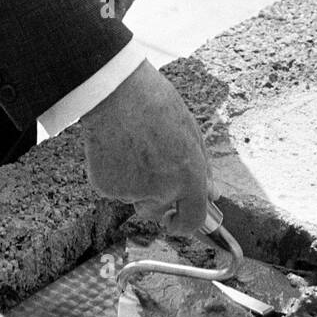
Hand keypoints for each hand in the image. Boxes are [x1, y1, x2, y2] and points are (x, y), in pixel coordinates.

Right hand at [80, 60, 211, 234]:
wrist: (116, 91)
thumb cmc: (155, 103)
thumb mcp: (191, 131)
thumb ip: (203, 168)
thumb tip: (211, 194)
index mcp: (189, 176)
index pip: (192, 220)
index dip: (184, 225)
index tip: (175, 223)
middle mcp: (162, 190)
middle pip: (156, 211)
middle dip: (153, 198)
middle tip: (146, 166)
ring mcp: (132, 191)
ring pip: (133, 199)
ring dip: (134, 185)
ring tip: (130, 148)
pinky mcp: (105, 187)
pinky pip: (112, 188)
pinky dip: (113, 174)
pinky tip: (114, 146)